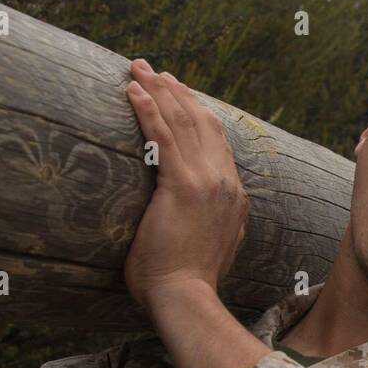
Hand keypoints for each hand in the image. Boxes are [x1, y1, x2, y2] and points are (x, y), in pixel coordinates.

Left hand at [123, 61, 248, 314]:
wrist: (187, 298)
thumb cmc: (189, 284)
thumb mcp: (212, 249)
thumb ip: (213, 226)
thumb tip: (202, 222)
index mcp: (234, 197)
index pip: (217, 142)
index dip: (196, 112)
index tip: (177, 94)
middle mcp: (225, 182)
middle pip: (201, 122)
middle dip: (176, 91)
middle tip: (153, 69)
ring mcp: (206, 182)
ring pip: (182, 122)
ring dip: (158, 90)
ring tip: (138, 69)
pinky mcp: (181, 185)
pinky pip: (163, 137)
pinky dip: (148, 110)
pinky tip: (133, 92)